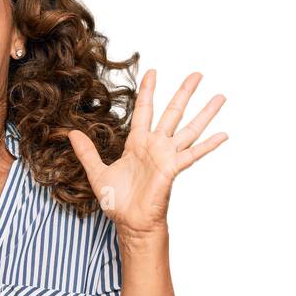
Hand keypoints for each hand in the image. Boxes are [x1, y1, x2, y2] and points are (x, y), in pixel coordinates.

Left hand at [67, 70, 226, 241]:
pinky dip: (208, 145)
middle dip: (184, 92)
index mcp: (137, 144)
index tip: (152, 72)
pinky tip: (223, 134)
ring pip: (189, 128)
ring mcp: (166, 156)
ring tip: (220, 97)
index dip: (148, 92)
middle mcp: (155, 146)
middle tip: (197, 73)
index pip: (144, 110)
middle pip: (172, 112)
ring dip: (205, 113)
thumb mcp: (97, 173)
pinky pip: (193, 154)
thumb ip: (87, 152)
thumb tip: (72, 134)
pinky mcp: (173, 169)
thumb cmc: (118, 202)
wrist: (130, 223)